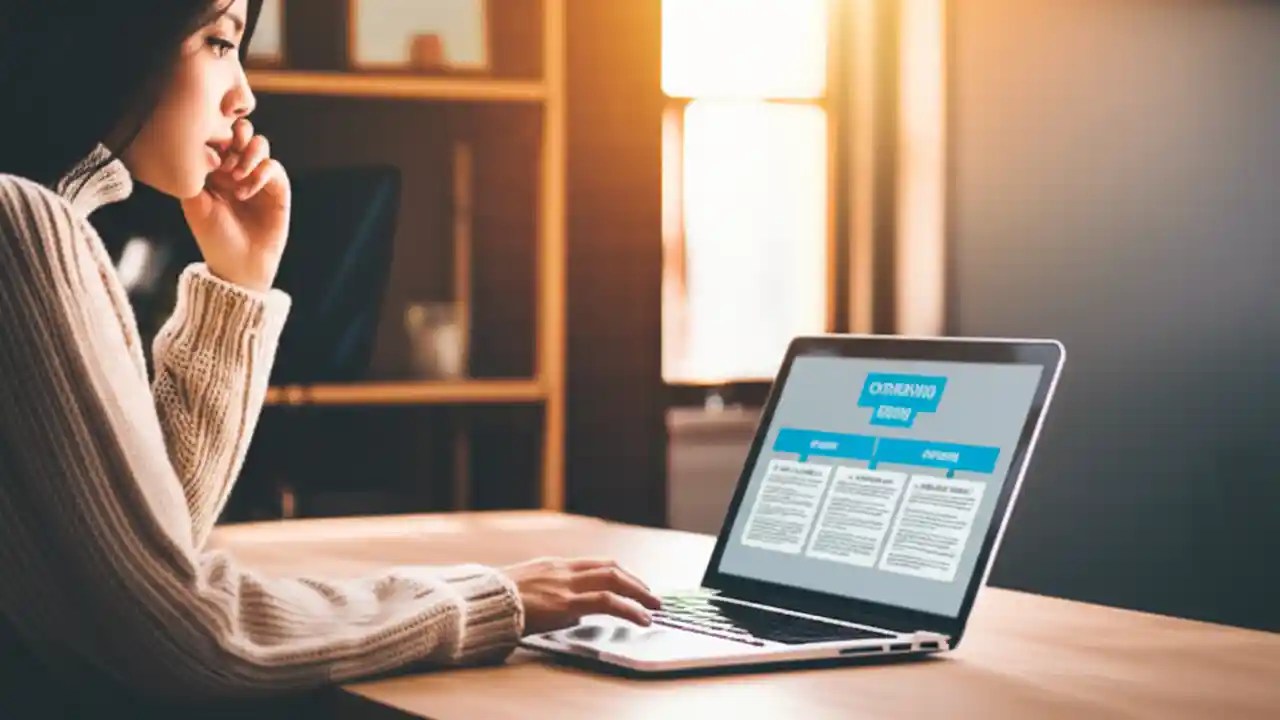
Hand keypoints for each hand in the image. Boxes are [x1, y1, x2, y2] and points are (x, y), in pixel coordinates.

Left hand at [181, 117, 289, 292]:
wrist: (240, 265)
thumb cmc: (213, 238)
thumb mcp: (194, 204)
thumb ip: (194, 174)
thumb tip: (202, 147)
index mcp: (214, 169)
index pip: (217, 136)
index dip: (214, 134)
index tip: (208, 152)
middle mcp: (236, 169)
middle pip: (241, 132)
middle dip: (235, 134)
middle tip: (227, 153)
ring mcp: (258, 177)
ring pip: (260, 144)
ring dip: (248, 153)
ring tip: (237, 176)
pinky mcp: (277, 189)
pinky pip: (273, 167)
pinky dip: (260, 174)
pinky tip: (246, 192)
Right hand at [500, 557, 662, 634]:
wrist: (479, 602)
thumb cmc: (496, 602)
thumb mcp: (528, 590)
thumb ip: (553, 595)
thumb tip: (575, 612)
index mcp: (553, 565)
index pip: (595, 564)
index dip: (619, 573)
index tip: (632, 584)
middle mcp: (563, 569)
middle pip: (610, 567)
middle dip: (634, 581)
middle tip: (651, 595)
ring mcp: (565, 584)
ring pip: (614, 580)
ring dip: (638, 593)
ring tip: (653, 607)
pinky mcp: (566, 603)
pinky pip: (607, 602)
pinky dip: (629, 608)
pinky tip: (641, 618)